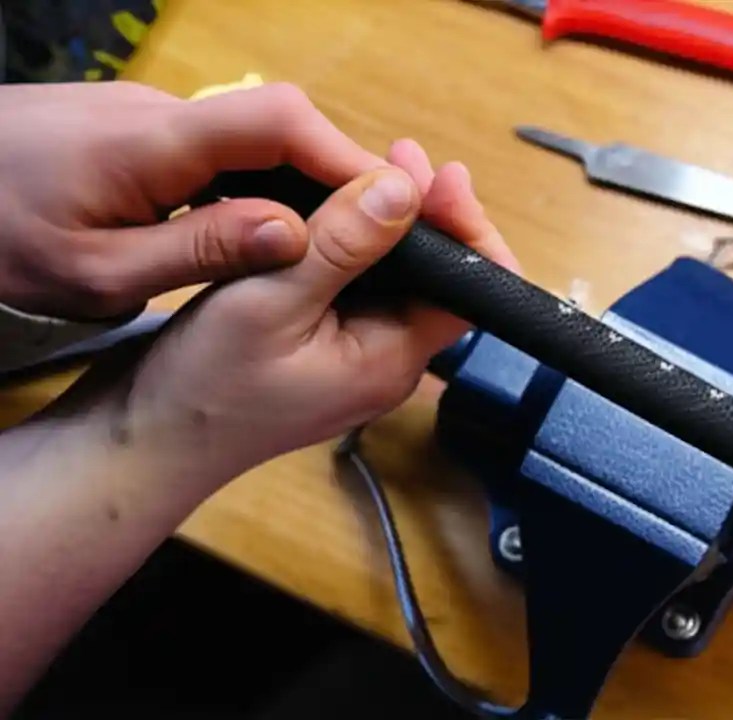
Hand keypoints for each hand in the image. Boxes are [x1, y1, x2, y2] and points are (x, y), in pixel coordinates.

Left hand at [0, 81, 383, 318]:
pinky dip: (257, 182)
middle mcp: (158, 113)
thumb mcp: (95, 272)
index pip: (276, 120)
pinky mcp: (137, 129)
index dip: (343, 155)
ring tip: (328, 242)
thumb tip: (294, 234)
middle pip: (277, 121)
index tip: (389, 204)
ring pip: (249, 136)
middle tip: (372, 234)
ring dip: (297, 180)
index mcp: (149, 141)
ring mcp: (148, 115)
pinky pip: (218, 146)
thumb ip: (198, 250)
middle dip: (334, 171)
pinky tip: (262, 228)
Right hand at [104, 139, 518, 481]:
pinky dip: (347, 240)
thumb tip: (404, 189)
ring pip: (391, 275)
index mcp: (392, 359)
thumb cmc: (201, 389)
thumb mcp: (271, 304)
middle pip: (435, 277)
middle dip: (423, 213)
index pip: (468, 291)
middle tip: (399, 153)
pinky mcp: (316, 339)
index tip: (442, 174)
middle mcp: (385, 356)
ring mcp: (351, 350)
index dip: (465, 228)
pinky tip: (325, 205)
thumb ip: (341, 247)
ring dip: (382, 221)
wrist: (138, 441)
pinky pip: (351, 282)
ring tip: (360, 165)